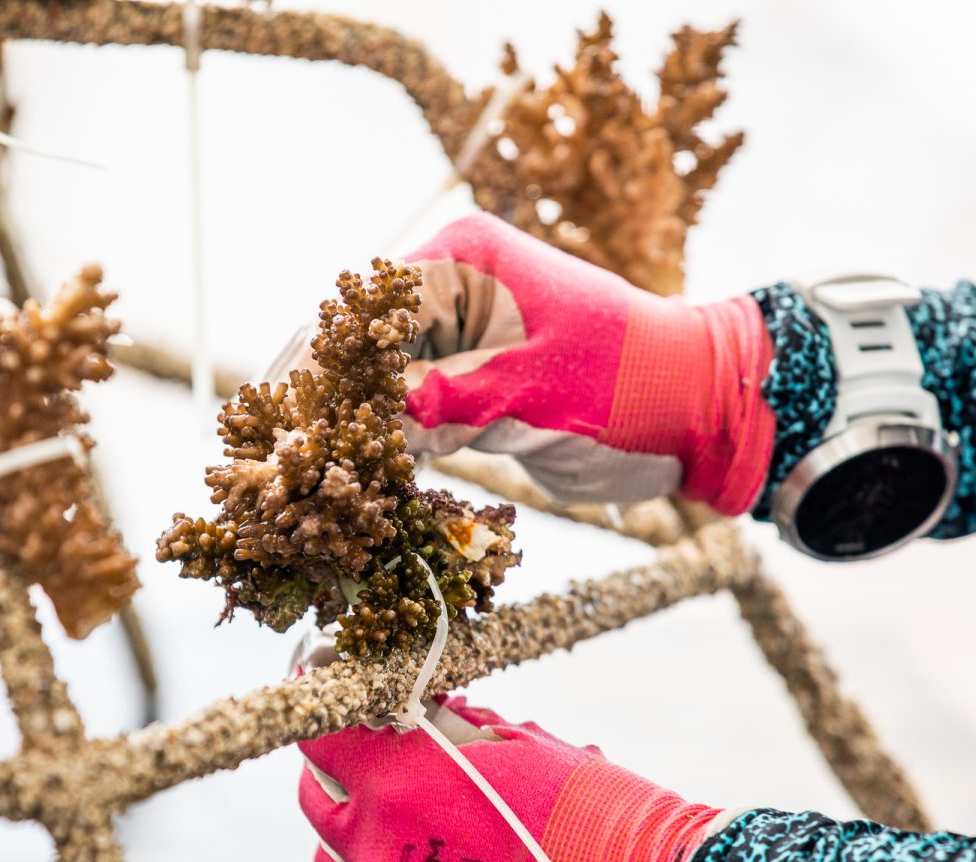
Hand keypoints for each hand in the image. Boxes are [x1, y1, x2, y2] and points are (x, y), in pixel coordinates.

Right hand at [273, 213, 775, 510]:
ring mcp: (458, 338)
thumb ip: (443, 404)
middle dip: (318, 405)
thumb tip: (356, 428)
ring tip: (299, 484)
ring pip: (375, 383)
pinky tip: (352, 484)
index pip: (362, 315)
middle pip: (357, 348)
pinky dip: (382, 447)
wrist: (700, 410)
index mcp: (463, 263)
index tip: (282, 432)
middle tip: (276, 467)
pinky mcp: (469, 383)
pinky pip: (407, 410)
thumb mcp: (533, 394)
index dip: (316, 374)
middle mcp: (451, 289)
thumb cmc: (629, 386)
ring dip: (344, 432)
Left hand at [298, 697, 721, 861]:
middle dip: (333, 774)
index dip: (324, 713)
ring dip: (357, 841)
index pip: (323, 738)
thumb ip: (450, 730)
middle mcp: (379, 855)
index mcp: (397, 785)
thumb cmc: (588, 812)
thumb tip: (421, 707)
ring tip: (397, 826)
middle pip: (317, 804)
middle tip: (362, 761)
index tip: (326, 696)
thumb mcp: (516, 743)